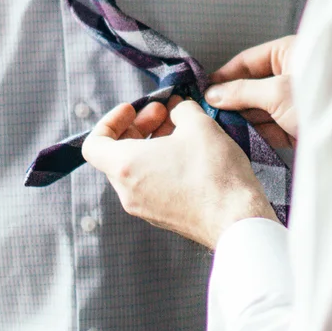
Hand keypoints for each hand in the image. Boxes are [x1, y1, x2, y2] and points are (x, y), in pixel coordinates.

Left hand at [82, 97, 276, 247]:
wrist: (238, 220)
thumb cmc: (214, 175)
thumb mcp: (199, 125)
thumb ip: (181, 110)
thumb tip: (178, 109)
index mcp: (125, 167)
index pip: (93, 144)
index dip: (109, 121)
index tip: (132, 110)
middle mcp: (128, 191)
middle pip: (116, 155)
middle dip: (138, 127)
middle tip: (162, 113)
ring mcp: (144, 208)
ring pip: (136, 170)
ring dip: (151, 145)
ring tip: (180, 131)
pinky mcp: (163, 217)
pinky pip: (151, 186)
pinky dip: (161, 165)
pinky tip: (188, 154)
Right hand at [204, 36, 297, 148]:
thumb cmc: (324, 101)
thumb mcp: (276, 92)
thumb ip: (241, 92)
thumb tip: (213, 94)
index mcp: (291, 54)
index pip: (249, 60)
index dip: (225, 74)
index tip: (205, 88)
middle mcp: (292, 75)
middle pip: (252, 85)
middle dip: (232, 100)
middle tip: (208, 113)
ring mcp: (295, 102)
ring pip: (260, 108)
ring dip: (242, 119)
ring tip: (220, 128)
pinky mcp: (298, 126)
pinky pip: (270, 127)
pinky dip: (256, 133)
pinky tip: (240, 139)